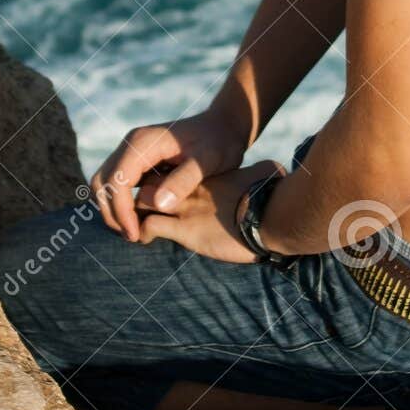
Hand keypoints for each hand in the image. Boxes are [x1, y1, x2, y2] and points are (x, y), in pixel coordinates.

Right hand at [89, 107, 248, 241]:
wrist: (223, 125)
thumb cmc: (219, 142)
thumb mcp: (208, 160)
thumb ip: (184, 180)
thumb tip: (158, 203)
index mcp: (144, 143)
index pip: (117, 179)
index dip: (121, 210)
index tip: (135, 233)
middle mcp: (132, 143)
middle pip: (103, 180)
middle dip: (112, 212)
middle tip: (131, 236)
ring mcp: (132, 150)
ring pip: (106, 181)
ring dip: (112, 208)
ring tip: (132, 231)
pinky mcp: (137, 158)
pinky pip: (117, 181)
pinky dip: (119, 202)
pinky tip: (138, 219)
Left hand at [137, 161, 284, 263]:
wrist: (274, 217)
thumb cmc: (270, 200)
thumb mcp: (256, 182)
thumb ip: (250, 179)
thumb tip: (276, 172)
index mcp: (205, 176)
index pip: (170, 171)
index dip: (158, 179)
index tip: (155, 192)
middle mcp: (191, 188)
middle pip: (150, 181)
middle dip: (139, 193)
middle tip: (135, 209)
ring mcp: (186, 207)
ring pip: (144, 201)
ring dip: (135, 213)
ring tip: (134, 225)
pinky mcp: (185, 230)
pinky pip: (152, 226)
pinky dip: (143, 232)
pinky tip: (144, 238)